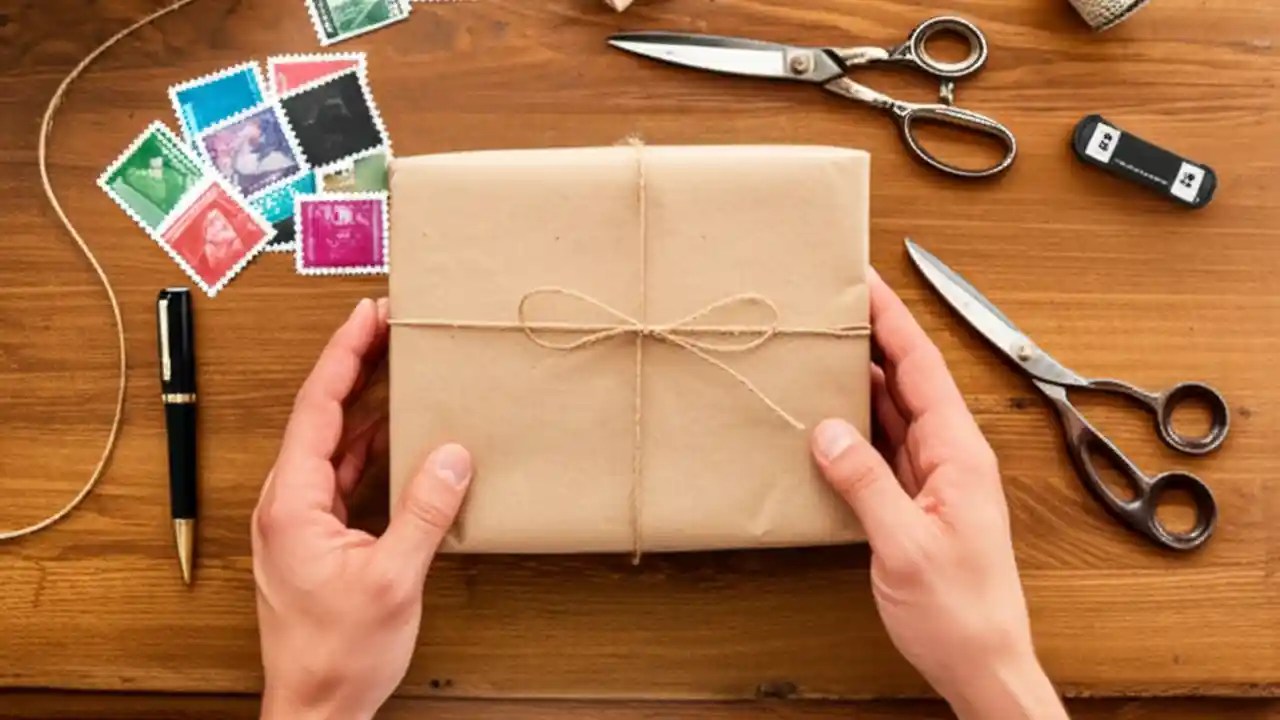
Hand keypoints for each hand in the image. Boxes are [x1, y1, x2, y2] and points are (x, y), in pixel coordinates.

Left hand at [252, 298, 472, 719]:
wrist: (316, 708)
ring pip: (332, 443)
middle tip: (388, 326)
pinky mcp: (318, 538)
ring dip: (364, 405)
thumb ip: (424, 512)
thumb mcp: (394, 580)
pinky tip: (399, 434)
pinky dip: (370, 447)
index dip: (344, 356)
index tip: (368, 316)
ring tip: (397, 366)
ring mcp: (301, 521)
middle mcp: (287, 504)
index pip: (316, 408)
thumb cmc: (338, 654)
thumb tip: (452, 456)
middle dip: (354, 366)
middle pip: (320, 415)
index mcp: (291, 504)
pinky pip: (343, 475)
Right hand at [810, 271, 1066, 719]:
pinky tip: (826, 418)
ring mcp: (934, 478)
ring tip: (820, 352)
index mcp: (960, 453)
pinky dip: (854, 428)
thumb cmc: (962, 612)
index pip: (924, 367)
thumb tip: (828, 432)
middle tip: (828, 308)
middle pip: (908, 381)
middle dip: (871, 340)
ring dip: (859, 383)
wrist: (983, 663)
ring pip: (892, 414)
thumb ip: (866, 484)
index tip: (864, 282)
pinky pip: (883, 449)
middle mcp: (950, 456)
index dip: (893, 320)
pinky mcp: (916, 502)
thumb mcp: (906, 546)